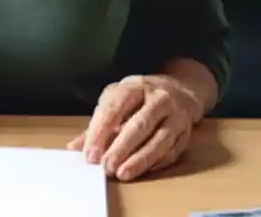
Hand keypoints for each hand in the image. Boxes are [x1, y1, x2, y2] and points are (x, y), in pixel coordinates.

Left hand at [67, 75, 202, 181]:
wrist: (180, 89)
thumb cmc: (140, 98)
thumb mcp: (117, 100)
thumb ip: (97, 125)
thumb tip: (75, 147)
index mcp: (135, 87)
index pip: (116, 107)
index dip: (101, 132)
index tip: (90, 154)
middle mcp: (158, 98)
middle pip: (139, 124)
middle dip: (121, 148)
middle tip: (106, 166)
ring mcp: (176, 115)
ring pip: (159, 140)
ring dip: (140, 159)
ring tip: (122, 173)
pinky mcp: (185, 133)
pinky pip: (171, 151)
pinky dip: (155, 163)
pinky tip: (141, 171)